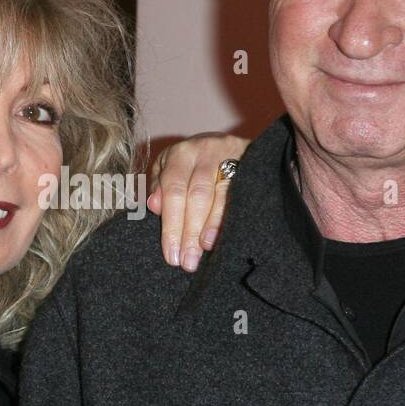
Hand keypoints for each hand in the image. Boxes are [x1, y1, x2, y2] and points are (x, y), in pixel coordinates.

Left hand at [147, 132, 250, 271]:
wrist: (228, 144)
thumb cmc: (191, 162)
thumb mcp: (169, 167)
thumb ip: (159, 186)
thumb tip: (154, 206)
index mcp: (181, 154)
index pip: (173, 190)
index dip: (172, 224)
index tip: (171, 253)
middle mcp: (205, 152)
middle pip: (197, 195)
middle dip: (191, 231)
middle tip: (188, 261)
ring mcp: (230, 157)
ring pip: (222, 195)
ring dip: (213, 226)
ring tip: (205, 250)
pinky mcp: (250, 166)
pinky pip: (243, 194)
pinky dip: (234, 217)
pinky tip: (229, 236)